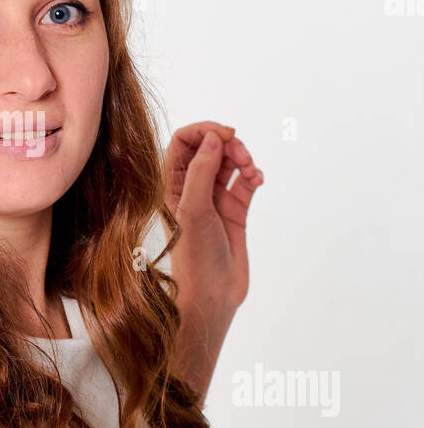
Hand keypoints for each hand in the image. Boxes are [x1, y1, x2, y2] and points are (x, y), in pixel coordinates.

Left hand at [161, 121, 263, 315]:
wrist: (211, 296)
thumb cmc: (193, 257)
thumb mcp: (194, 209)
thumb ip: (202, 171)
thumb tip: (213, 138)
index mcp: (170, 185)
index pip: (183, 141)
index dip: (205, 131)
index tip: (227, 134)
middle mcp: (190, 189)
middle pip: (209, 148)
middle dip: (229, 145)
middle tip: (243, 156)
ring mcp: (212, 200)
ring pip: (229, 163)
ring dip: (243, 159)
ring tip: (252, 172)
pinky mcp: (233, 212)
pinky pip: (244, 183)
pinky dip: (253, 176)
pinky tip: (257, 181)